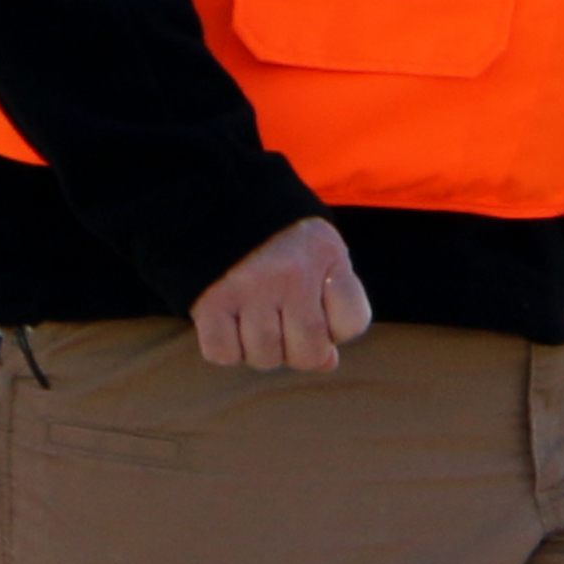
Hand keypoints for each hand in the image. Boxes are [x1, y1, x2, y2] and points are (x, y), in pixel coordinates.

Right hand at [189, 214, 371, 371]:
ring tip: (252, 318)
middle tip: (281, 324)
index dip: (335, 327)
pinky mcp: (211, 300)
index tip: (317, 305)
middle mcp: (291, 272)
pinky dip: (225, 348)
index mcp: (326, 253)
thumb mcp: (316, 256)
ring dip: (258, 349)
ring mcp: (250, 288)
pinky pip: (223, 353)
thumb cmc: (275, 238)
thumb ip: (331, 305)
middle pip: (307, 353)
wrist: (212, 200)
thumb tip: (326, 363)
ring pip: (264, 357)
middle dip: (296, 350)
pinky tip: (226, 321)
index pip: (351, 325)